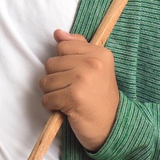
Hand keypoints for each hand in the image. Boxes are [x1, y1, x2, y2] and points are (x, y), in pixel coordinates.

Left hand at [41, 29, 120, 152]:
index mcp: (99, 53)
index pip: (62, 46)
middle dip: (56, 79)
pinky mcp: (74, 98)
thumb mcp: (96, 67)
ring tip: (68, 98)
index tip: (75, 74)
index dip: (63, 62)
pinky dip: (52, 106)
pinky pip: (47, 98)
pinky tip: (65, 108)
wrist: (112, 126)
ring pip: (46, 81)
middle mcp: (92, 63)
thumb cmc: (99, 96)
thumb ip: (77, 47)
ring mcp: (83, 80)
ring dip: (52, 93)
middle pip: (51, 63)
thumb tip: (57, 33)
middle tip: (72, 89)